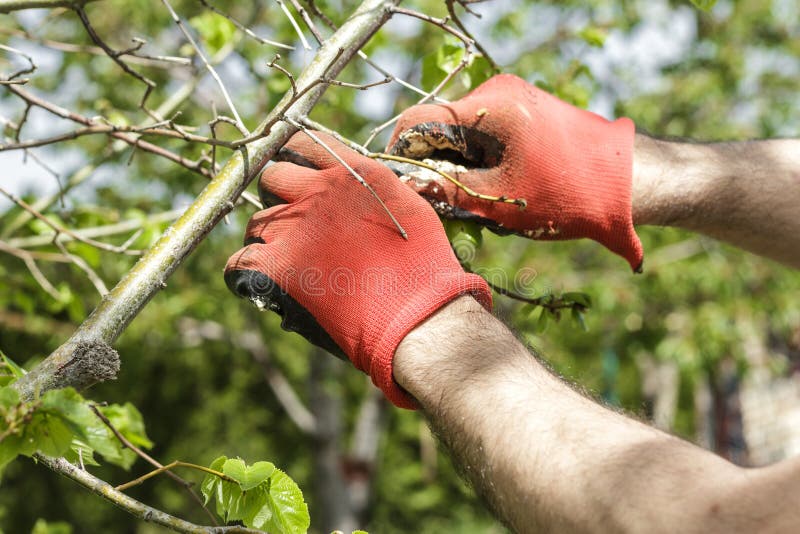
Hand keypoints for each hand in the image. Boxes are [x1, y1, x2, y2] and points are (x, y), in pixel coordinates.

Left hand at [224, 132, 491, 407]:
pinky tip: (263, 284)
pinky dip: (245, 273)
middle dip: (278, 198)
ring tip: (288, 263)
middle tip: (293, 225)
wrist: (417, 315)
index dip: (294, 160)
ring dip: (266, 240)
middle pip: (271, 178)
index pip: (303, 144)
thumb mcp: (409, 208)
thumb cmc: (424, 270)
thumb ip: (371, 191)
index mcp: (353, 173)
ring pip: (256, 223)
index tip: (295, 177)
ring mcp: (293, 230)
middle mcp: (318, 192)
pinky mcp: (276, 269)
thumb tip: (350, 191)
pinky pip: (238, 263)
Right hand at [388, 74, 642, 270]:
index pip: (420, 120)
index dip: (401, 153)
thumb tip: (409, 187)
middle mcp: (498, 94)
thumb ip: (450, 190)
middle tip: (445, 204)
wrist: (632, 184)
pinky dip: (483, 165)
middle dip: (437, 167)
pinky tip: (501, 192)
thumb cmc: (569, 191)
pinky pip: (487, 138)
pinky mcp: (526, 116)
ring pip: (464, 137)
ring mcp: (514, 103)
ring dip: (462, 170)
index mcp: (489, 106)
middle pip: (442, 129)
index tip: (398, 184)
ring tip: (482, 202)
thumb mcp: (502, 198)